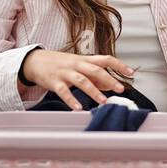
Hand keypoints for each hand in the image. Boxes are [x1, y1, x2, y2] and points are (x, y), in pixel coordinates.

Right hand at [20, 49, 135, 110]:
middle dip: (109, 79)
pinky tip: (78, 108)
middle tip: (120, 89)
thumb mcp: (79, 66)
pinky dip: (71, 100)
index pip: (105, 59)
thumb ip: (95, 76)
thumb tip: (111, 85)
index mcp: (85, 60)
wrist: (34, 61)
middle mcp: (76, 64)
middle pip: (95, 70)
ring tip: (103, 101)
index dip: (119, 65)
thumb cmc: (60, 64)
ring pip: (81, 81)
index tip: (132, 73)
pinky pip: (63, 92)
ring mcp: (65, 73)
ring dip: (93, 91)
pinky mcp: (54, 82)